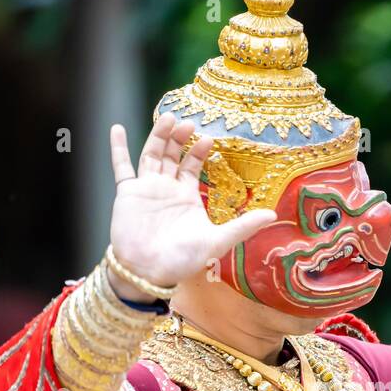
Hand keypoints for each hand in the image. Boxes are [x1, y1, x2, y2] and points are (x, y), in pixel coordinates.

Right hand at [105, 113, 274, 294]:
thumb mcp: (217, 241)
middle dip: (180, 138)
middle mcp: (166, 189)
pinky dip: (118, 148)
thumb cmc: (181, 260)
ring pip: (152, 154)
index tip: (208, 138)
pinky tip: (118, 128)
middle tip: (188, 123)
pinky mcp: (127, 193)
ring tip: (167, 118)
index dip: (199, 151)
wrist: (148, 272)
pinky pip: (121, 167)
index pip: (193, 166)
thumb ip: (243, 226)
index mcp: (187, 197)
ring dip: (158, 136)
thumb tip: (273, 215)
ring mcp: (146, 189)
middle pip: (173, 155)